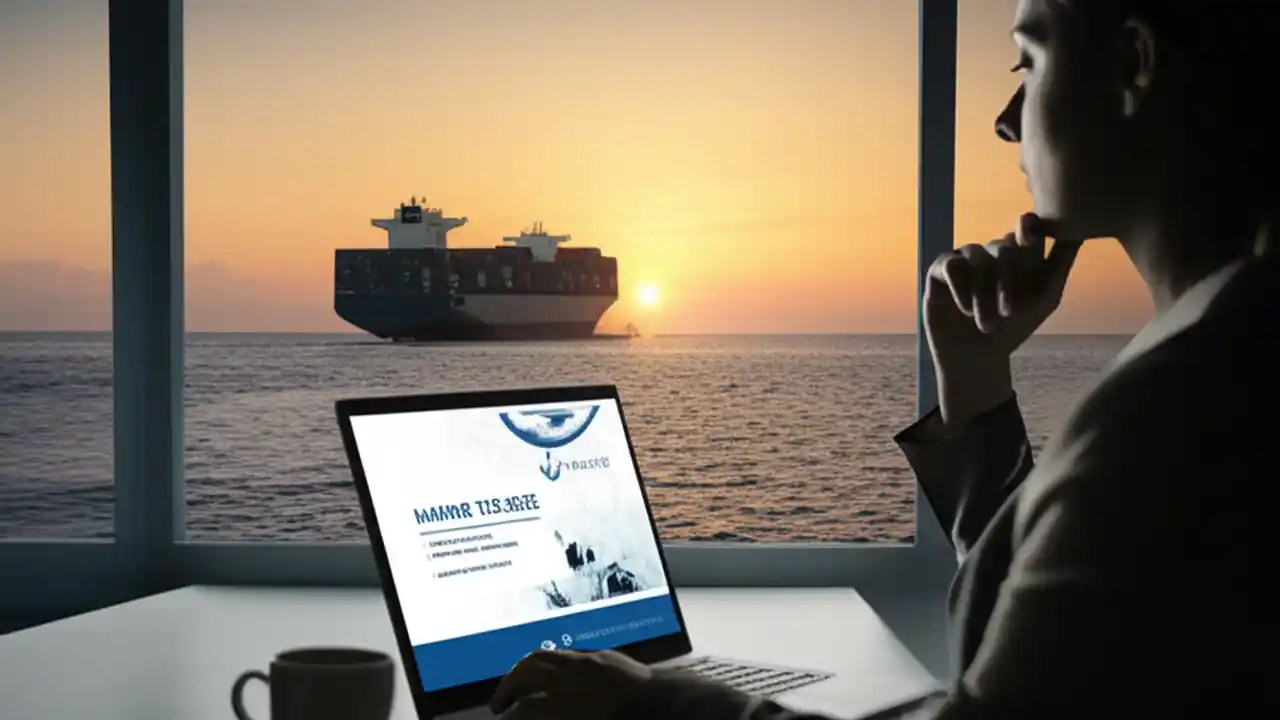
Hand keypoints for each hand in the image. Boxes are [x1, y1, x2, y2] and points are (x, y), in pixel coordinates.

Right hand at [490, 649, 652, 719]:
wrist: (670, 707)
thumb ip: (556, 719)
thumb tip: (532, 714)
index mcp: (567, 706)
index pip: (523, 710)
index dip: (510, 716)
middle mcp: (574, 678)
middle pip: (526, 673)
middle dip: (507, 687)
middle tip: (499, 704)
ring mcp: (589, 663)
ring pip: (544, 657)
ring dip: (524, 670)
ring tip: (517, 684)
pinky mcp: (605, 656)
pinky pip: (567, 655)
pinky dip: (551, 664)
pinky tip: (551, 675)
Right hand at [924, 212, 1081, 429]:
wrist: (978, 358)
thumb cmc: (1014, 329)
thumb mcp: (1044, 298)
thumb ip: (1059, 265)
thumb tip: (1079, 232)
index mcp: (1018, 254)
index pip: (1025, 230)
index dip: (1029, 229)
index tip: (1031, 241)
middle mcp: (990, 252)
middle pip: (1002, 246)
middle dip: (1008, 280)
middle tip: (1009, 312)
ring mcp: (965, 260)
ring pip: (977, 257)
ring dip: (983, 292)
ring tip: (987, 324)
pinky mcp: (939, 271)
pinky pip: (950, 265)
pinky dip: (960, 286)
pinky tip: (965, 310)